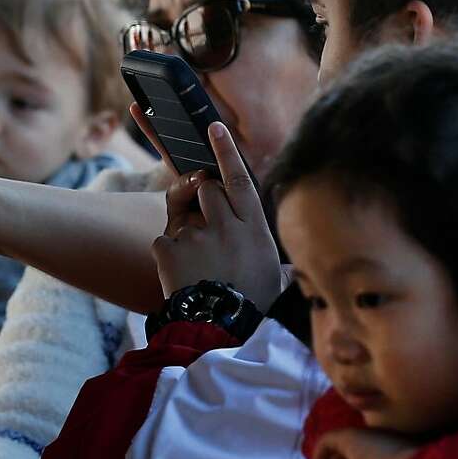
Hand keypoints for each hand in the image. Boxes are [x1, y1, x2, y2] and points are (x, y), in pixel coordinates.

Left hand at [143, 115, 283, 309]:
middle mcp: (225, 224)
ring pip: (182, 215)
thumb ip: (280, 269)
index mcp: (253, 227)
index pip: (239, 179)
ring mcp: (196, 233)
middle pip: (207, 190)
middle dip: (203, 198)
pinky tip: (181, 277)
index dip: (226, 152)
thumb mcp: (273, 282)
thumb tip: (292, 272)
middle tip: (206, 226)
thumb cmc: (249, 305)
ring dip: (186, 231)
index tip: (213, 127)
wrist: (217, 330)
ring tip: (196, 265)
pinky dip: (169, 256)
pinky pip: (165, 241)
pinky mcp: (170, 247)